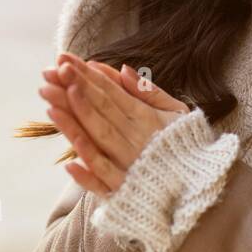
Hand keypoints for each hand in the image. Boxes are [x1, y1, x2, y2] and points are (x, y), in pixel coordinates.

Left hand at [38, 54, 189, 197]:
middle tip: (49, 72)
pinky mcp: (126, 191)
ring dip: (73, 122)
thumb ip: (150, 92)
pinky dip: (87, 176)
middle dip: (73, 89)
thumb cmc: (186, 144)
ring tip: (50, 102)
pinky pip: (105, 183)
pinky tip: (69, 164)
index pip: (111, 92)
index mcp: (147, 118)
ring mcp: (129, 166)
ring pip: (98, 140)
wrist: (202, 184)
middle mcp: (136, 140)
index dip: (87, 76)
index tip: (65, 60)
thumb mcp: (177, 112)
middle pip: (100, 110)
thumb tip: (123, 69)